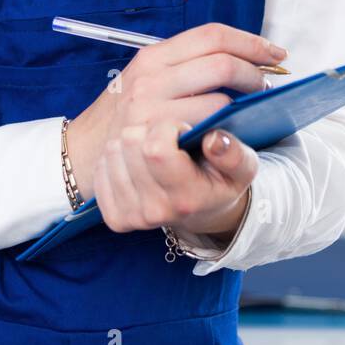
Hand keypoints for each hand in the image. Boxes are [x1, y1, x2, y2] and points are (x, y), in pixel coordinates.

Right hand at [64, 21, 285, 211]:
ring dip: (243, 108)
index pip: (212, 37)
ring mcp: (150, 112)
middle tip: (264, 86)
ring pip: (218, 103)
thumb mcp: (147, 76)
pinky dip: (224, 131)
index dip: (250, 42)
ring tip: (248, 111)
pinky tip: (228, 132)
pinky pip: (205, 133)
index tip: (275, 54)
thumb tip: (244, 56)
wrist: (86, 151)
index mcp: (153, 56)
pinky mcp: (154, 143)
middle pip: (222, 65)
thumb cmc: (126, 112)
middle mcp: (150, 79)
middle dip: (254, 75)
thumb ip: (185, 65)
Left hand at [93, 120, 258, 240]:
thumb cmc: (220, 180)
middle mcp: (155, 212)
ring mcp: (131, 217)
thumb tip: (214, 140)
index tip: (182, 130)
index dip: (168, 127)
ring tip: (153, 150)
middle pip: (130, 142)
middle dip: (149, 129)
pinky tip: (138, 163)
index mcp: (186, 198)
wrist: (201, 210)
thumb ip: (234, 154)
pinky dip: (118, 156)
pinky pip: (102, 164)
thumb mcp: (242, 168)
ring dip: (132, 140)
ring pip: (113, 148)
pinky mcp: (113, 216)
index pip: (155, 148)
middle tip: (168, 139)